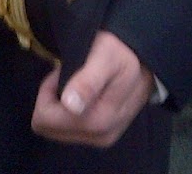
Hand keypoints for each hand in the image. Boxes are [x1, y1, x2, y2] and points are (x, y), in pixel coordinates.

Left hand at [30, 30, 153, 146]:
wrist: (147, 61)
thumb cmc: (121, 53)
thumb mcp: (104, 56)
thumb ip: (87, 81)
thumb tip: (70, 105)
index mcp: (97, 121)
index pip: (44, 118)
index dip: (48, 91)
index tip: (64, 72)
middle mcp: (99, 137)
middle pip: (49, 127)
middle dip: (52, 99)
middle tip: (70, 75)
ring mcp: (101, 139)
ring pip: (57, 129)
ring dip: (60, 104)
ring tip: (78, 82)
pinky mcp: (102, 137)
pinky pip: (69, 129)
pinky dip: (69, 110)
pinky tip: (84, 92)